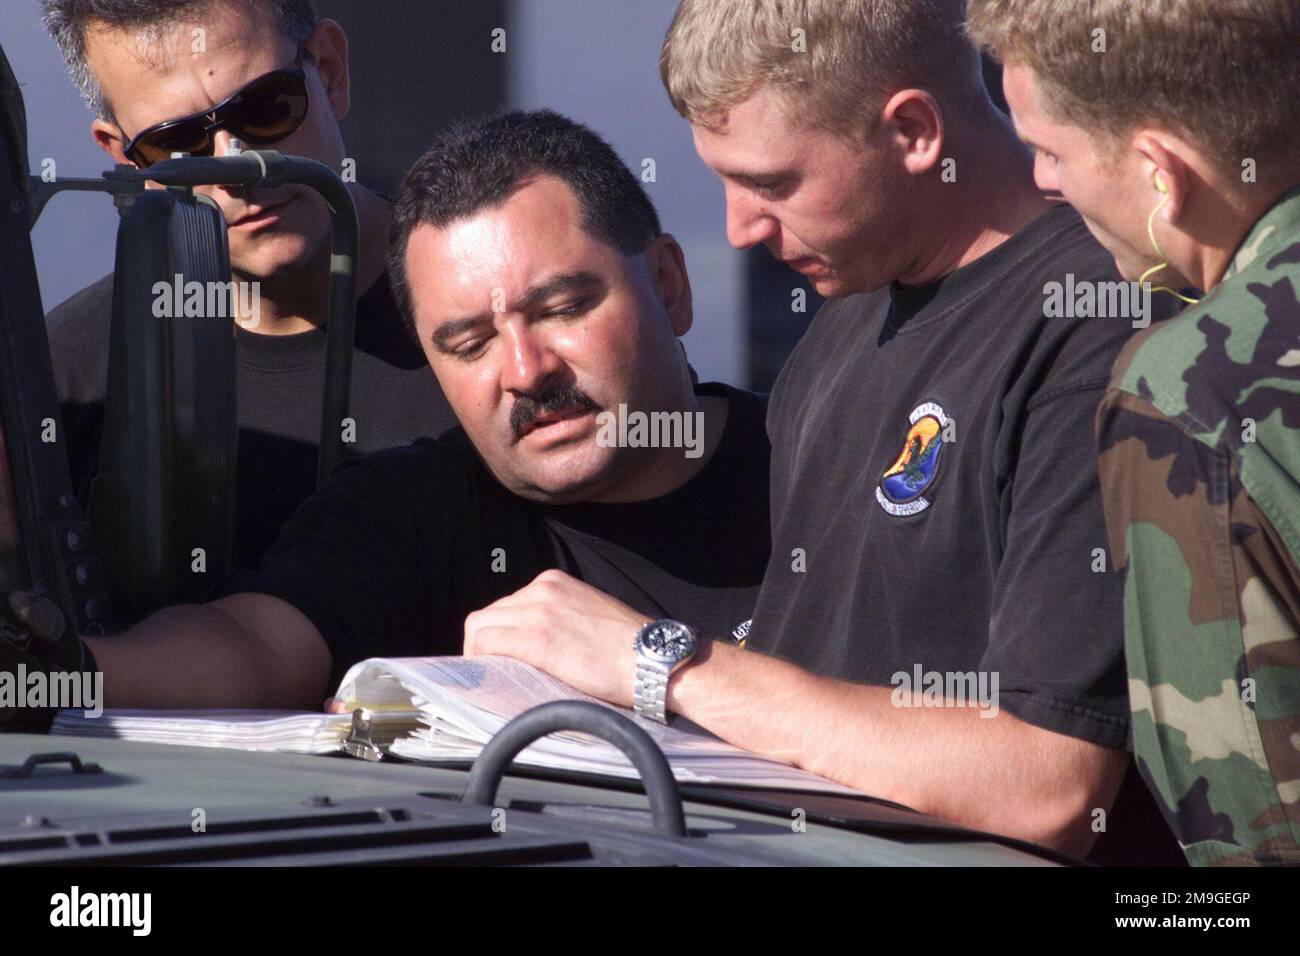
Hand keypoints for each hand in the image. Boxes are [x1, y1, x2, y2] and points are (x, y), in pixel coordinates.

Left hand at [463, 569, 648, 706]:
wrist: (652, 659)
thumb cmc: (629, 648)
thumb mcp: (589, 615)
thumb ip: (560, 618)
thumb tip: (536, 644)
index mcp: (554, 582)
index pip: (506, 605)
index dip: (499, 633)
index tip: (503, 656)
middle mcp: (542, 589)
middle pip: (488, 614)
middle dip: (485, 644)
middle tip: (495, 672)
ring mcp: (538, 611)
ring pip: (479, 628)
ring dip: (480, 655)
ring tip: (495, 678)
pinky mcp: (536, 638)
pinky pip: (486, 644)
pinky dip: (482, 662)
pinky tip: (495, 678)